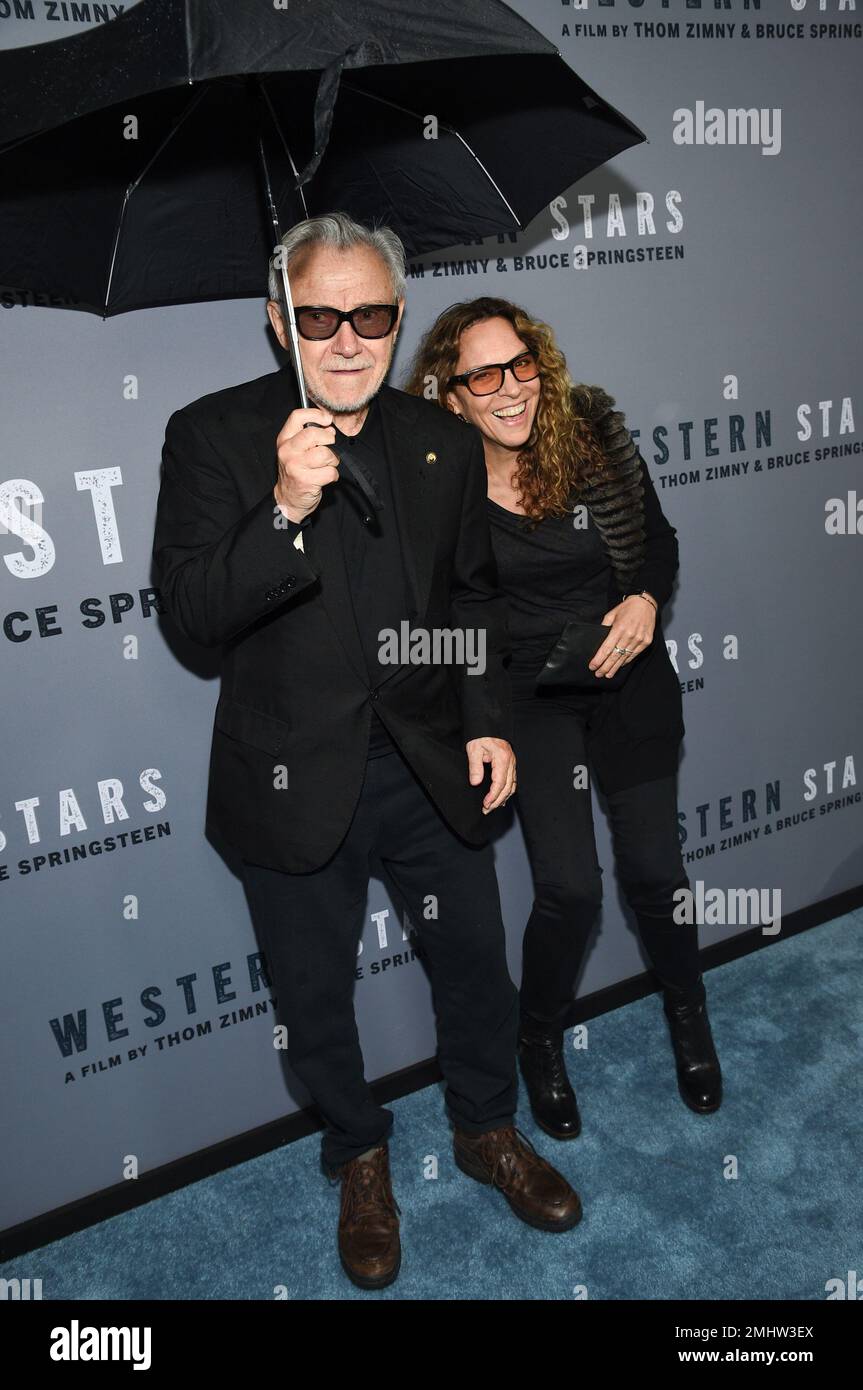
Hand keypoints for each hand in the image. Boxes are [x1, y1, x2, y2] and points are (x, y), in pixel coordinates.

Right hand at [273, 407, 339, 522]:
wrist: (288, 499)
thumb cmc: (296, 472)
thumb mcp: (295, 450)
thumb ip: (309, 436)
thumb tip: (329, 427)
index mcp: (284, 440)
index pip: (297, 416)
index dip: (316, 414)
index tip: (327, 420)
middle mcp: (288, 451)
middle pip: (313, 434)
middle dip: (328, 438)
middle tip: (329, 446)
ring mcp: (296, 466)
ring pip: (325, 454)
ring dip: (332, 460)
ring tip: (326, 465)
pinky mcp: (306, 481)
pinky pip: (330, 472)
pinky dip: (333, 475)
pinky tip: (325, 477)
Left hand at [466, 736, 516, 813]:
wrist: (489, 724)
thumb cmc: (481, 735)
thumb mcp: (474, 749)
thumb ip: (475, 767)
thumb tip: (475, 782)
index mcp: (502, 758)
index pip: (500, 782)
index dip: (493, 795)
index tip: (485, 804)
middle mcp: (510, 762)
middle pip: (507, 787)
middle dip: (497, 800)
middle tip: (487, 810)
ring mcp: (512, 763)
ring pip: (512, 785)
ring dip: (503, 797)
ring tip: (493, 807)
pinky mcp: (511, 763)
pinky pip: (512, 780)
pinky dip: (507, 791)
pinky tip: (502, 797)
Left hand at [589, 594, 656, 678]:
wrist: (645, 603)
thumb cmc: (627, 608)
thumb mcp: (612, 614)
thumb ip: (604, 626)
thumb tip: (599, 639)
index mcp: (619, 628)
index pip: (607, 648)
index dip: (599, 659)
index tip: (592, 666)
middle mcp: (629, 635)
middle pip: (615, 656)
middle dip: (605, 667)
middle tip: (598, 674)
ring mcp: (639, 640)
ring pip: (624, 658)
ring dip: (615, 667)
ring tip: (607, 674)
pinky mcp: (646, 642)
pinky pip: (634, 655)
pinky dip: (626, 661)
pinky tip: (619, 666)